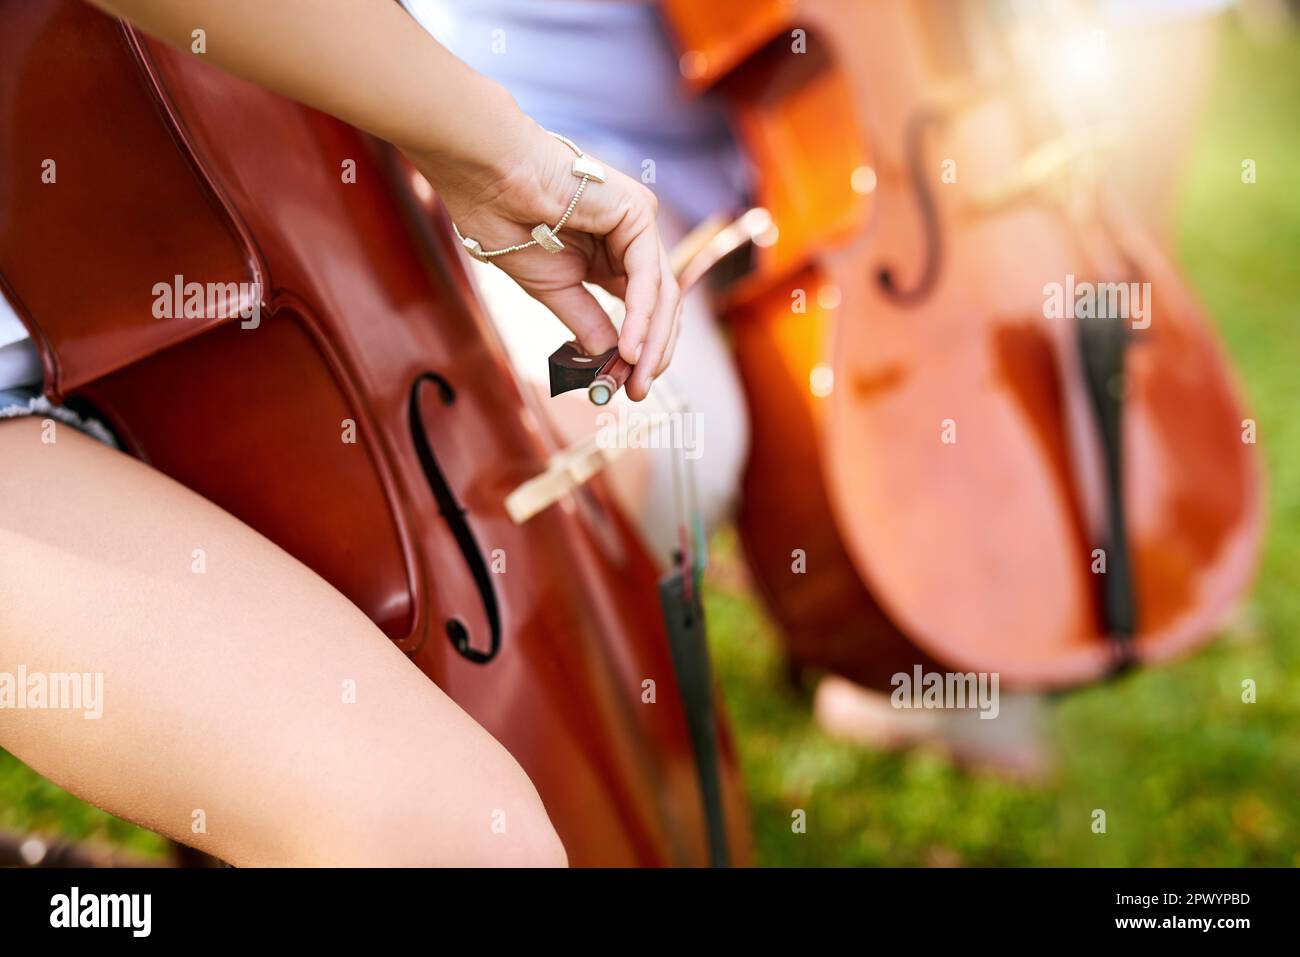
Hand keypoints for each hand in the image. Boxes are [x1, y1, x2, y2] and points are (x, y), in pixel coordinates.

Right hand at [407, 119, 679, 401]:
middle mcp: (630, 239)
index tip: (625, 388)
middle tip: (637, 391)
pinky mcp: (638, 214)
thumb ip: (587, 323)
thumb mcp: (554, 290)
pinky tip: (631, 349)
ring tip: (635, 378)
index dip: (637, 350)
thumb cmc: (507, 224)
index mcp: (609, 256)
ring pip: (662, 294)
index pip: (639, 309)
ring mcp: (638, 223)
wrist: (487, 181)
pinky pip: (647, 277)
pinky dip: (642, 317)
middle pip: (660, 305)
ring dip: (651, 343)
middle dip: (652, 353)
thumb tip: (612, 359)